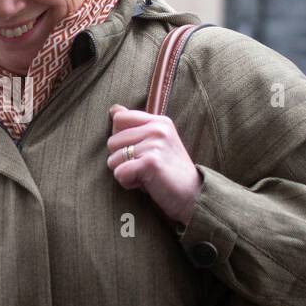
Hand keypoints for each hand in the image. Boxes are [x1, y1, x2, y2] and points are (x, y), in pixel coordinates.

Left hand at [105, 103, 203, 224]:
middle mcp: (157, 128)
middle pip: (112, 141)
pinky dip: (128, 183)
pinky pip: (119, 173)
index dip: (120, 139)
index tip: (137, 151)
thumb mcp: (155, 143)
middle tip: (144, 167)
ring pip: (113, 159)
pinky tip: (145, 183)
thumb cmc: (169, 171)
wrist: (193, 196)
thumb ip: (135, 126)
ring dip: (125, 173)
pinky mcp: (151, 162)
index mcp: (158, 121)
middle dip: (121, 160)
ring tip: (146, 175)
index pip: (119, 118)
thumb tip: (113, 109)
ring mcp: (155, 144)